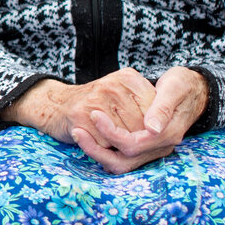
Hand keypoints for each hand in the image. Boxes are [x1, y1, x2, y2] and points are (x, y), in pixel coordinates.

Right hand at [2, 68, 155, 150]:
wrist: (57, 105)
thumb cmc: (96, 104)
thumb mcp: (124, 94)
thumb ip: (147, 105)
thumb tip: (167, 131)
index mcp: (128, 77)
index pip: (155, 110)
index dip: (151, 128)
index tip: (141, 131)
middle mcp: (114, 85)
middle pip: (142, 126)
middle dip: (136, 138)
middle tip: (122, 137)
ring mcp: (97, 99)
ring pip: (126, 137)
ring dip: (119, 145)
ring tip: (107, 135)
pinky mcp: (82, 116)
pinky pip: (106, 143)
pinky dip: (103, 147)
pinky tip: (94, 137)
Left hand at [73, 67, 208, 173]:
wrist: (195, 91)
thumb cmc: (183, 85)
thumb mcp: (175, 88)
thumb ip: (162, 107)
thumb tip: (151, 128)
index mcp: (167, 134)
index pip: (133, 144)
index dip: (111, 132)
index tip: (94, 115)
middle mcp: (160, 147)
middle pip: (124, 161)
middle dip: (97, 149)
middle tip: (77, 131)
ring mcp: (154, 148)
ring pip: (122, 163)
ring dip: (99, 152)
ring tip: (79, 135)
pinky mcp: (147, 145)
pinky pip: (124, 157)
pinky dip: (106, 150)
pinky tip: (92, 138)